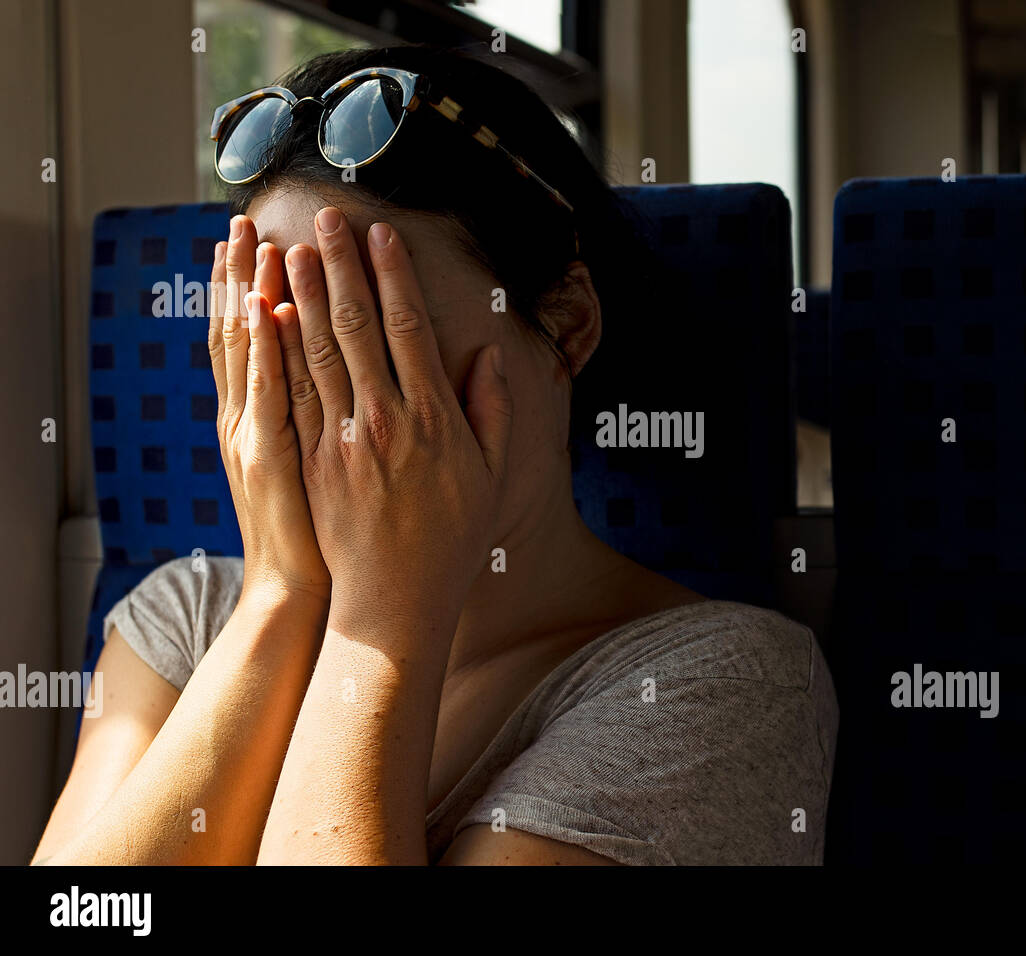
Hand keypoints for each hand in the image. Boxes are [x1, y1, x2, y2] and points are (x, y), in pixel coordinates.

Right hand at [209, 216, 330, 604]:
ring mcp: (261, 437)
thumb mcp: (316, 467)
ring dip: (252, 295)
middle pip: (249, 332)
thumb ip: (320, 414)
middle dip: (248, 276)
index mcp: (273, 415)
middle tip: (244, 220)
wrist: (315, 592)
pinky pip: (270, 397)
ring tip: (253, 243)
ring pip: (253, 354)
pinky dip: (265, 355)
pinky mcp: (274, 460)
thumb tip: (330, 368)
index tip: (268, 238)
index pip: (264, 337)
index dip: (263, 289)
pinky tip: (266, 314)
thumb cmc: (332, 531)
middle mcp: (257, 419)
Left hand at [277, 208, 512, 625]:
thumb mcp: (492, 476)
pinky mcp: (312, 460)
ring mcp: (342, 439)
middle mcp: (385, 419)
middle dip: (341, 267)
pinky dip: (280, 350)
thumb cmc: (453, 539)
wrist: (396, 600)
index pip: (409, 329)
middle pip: (357, 327)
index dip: (393, 276)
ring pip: (317, 352)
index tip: (381, 234)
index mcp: (435, 419)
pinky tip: (270, 315)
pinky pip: (293, 393)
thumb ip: (494, 411)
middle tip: (326, 217)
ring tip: (292, 248)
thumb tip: (489, 355)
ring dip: (304, 294)